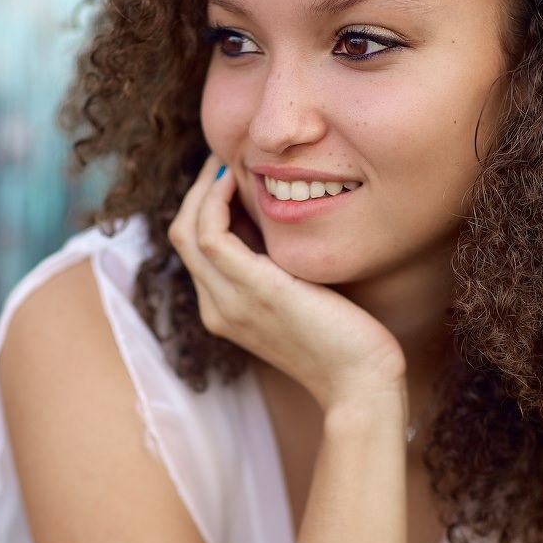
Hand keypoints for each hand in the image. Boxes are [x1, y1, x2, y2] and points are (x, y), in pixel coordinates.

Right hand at [168, 156, 406, 412]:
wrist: (361, 383)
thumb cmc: (346, 342)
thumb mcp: (302, 298)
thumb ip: (281, 269)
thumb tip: (279, 228)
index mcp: (225, 312)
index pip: (195, 249)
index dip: (205, 207)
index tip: (229, 177)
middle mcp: (218, 309)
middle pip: (181, 235)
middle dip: (198, 190)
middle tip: (222, 159)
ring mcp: (230, 302)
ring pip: (188, 230)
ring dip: (203, 188)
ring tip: (227, 162)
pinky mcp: (253, 290)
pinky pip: (210, 234)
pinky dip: (216, 201)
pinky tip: (236, 181)